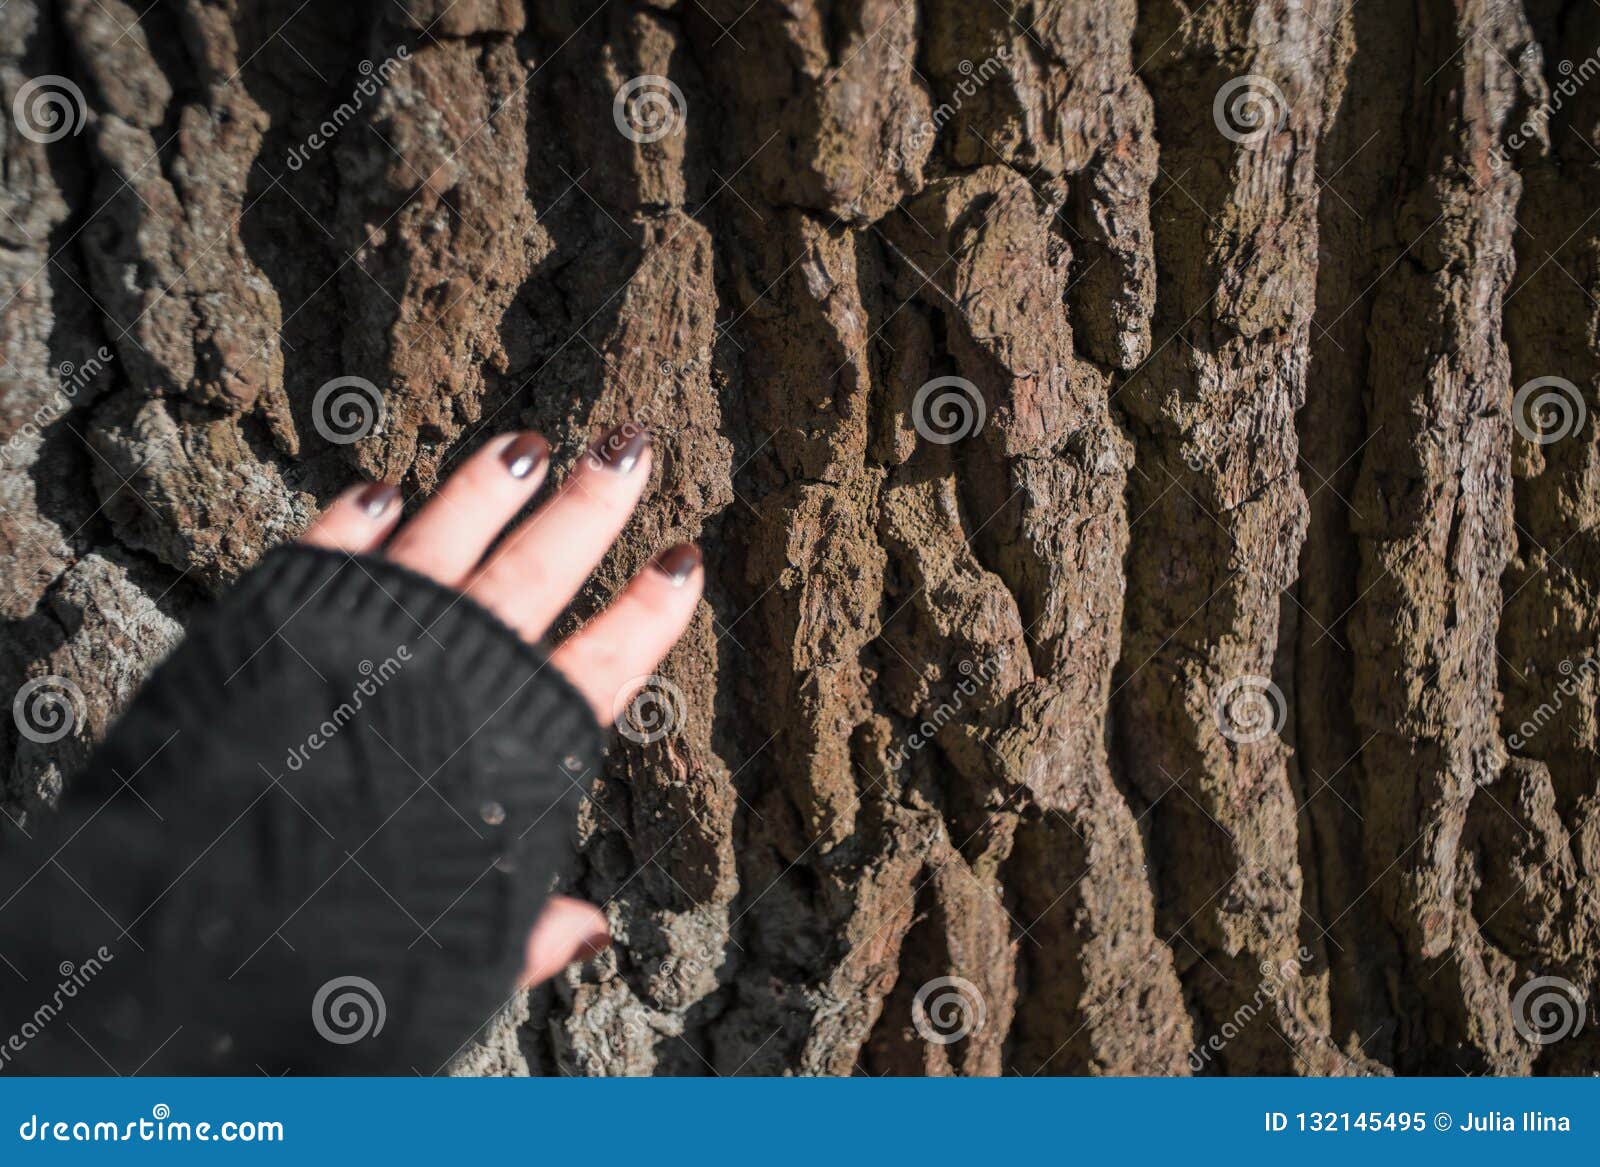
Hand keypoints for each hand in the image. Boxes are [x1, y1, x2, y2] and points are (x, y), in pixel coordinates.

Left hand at [296, 423, 700, 985]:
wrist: (210, 911)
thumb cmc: (345, 943)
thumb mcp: (461, 953)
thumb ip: (528, 930)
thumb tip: (591, 932)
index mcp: (511, 749)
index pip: (605, 664)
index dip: (650, 611)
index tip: (684, 560)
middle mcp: (453, 675)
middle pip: (541, 569)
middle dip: (593, 505)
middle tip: (633, 447)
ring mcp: (373, 634)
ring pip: (447, 536)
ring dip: (489, 486)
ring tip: (527, 443)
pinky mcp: (287, 619)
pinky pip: (334, 552)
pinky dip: (360, 518)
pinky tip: (383, 489)